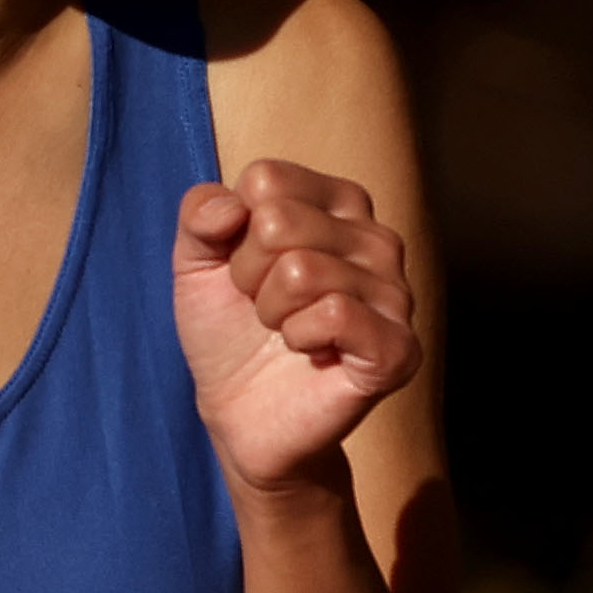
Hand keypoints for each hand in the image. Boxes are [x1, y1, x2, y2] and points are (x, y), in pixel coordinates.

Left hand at [173, 160, 420, 498]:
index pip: (268, 179)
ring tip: (285, 331)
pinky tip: (309, 351)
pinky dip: (299, 337)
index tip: (246, 270)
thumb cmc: (228, 330)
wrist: (240, 413)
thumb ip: (200, 216)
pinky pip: (334, 313)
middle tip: (263, 307)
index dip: (235, 231)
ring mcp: (396, 292)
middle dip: (248, 274)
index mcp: (338, 203)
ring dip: (271, 312)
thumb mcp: (195, 263)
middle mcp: (377, 238)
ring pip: (301, 270)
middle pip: (278, 222)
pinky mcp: (398, 347)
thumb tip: (229, 206)